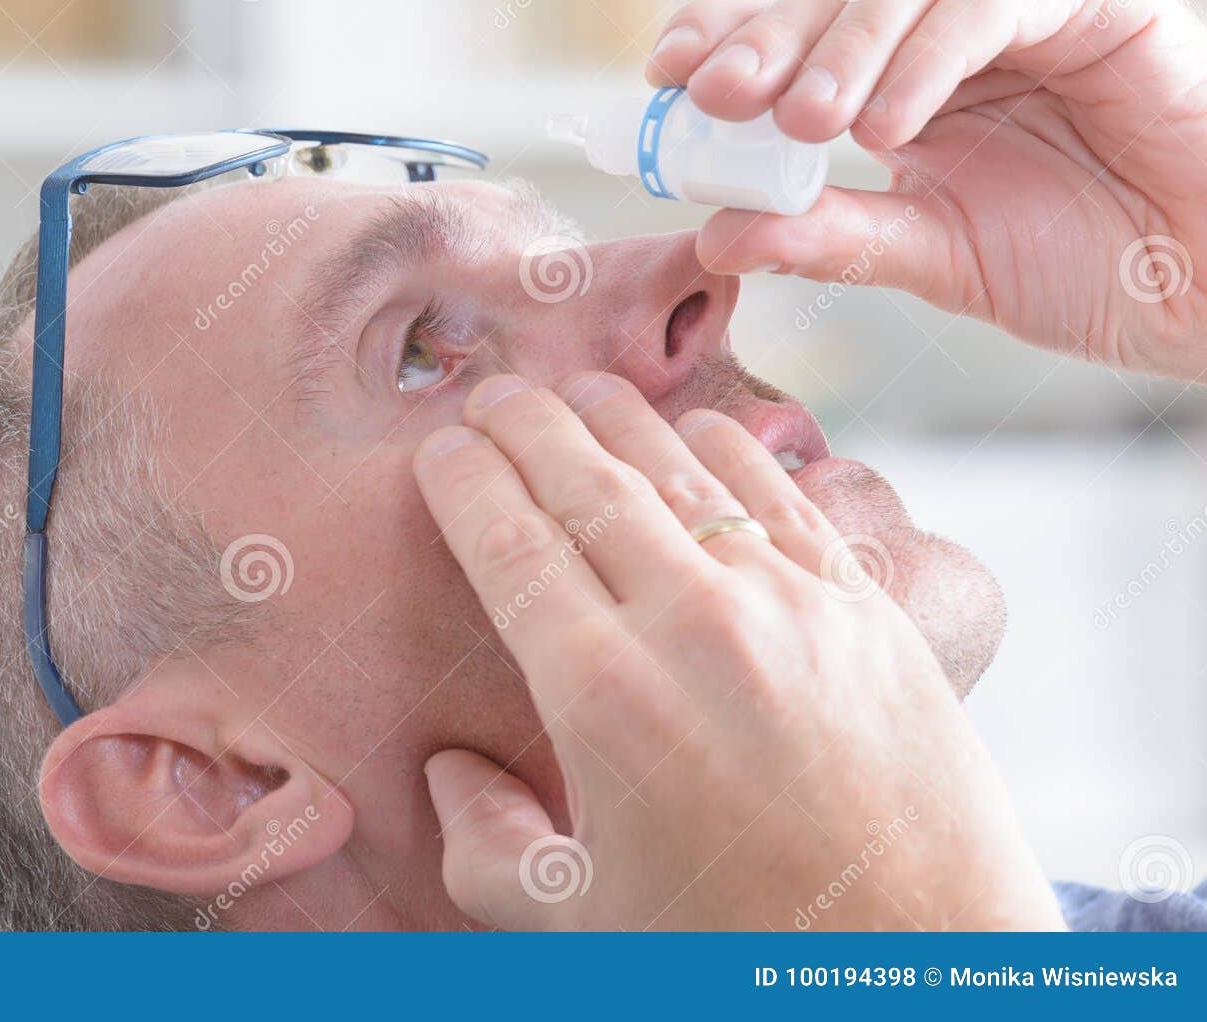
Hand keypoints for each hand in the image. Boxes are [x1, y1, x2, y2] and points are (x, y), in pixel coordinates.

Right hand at [412, 372, 1062, 929]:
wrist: (918, 965)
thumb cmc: (735, 948)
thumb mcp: (575, 920)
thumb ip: (483, 840)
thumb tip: (448, 768)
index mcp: (601, 696)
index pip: (507, 542)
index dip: (462, 479)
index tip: (438, 449)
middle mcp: (690, 626)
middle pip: (583, 480)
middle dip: (523, 422)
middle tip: (490, 393)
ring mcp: (787, 603)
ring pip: (679, 467)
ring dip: (615, 417)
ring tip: (575, 391)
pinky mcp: (862, 604)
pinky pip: (779, 492)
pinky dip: (725, 446)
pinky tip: (693, 428)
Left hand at [646, 0, 1206, 381]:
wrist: (1200, 287)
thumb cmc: (1077, 262)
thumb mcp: (926, 255)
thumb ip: (828, 236)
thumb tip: (713, 236)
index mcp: (897, 75)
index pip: (793, 27)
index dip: (726, 35)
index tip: (663, 77)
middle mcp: (946, 27)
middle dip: (764, 37)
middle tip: (713, 95)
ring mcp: (1019, 0)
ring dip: (841, 46)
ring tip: (803, 122)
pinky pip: (993, 2)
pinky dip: (930, 57)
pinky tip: (891, 126)